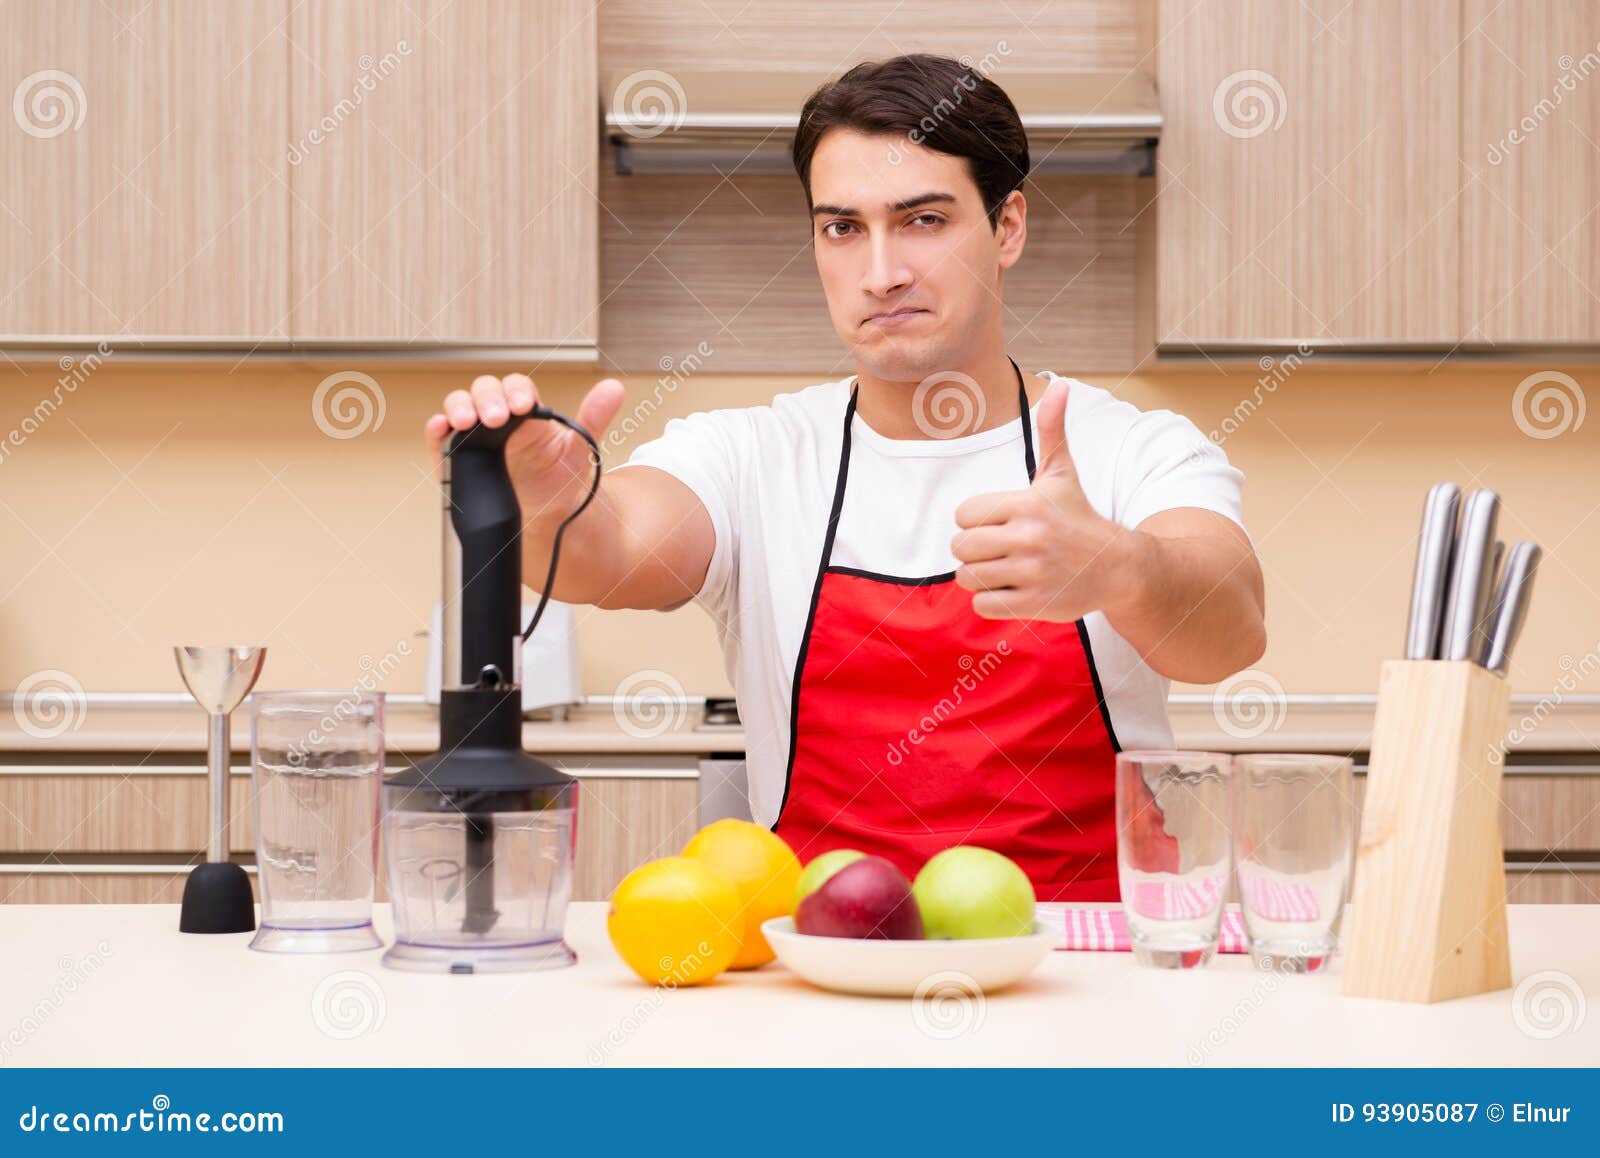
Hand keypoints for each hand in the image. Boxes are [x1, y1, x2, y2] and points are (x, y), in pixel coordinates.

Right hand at [425, 374, 625, 525]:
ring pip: (459, 409)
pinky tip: (442, 427)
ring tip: (468, 420)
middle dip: (488, 400)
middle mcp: (498, 420)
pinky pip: (442, 440)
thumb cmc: (559, 479)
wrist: (548, 518)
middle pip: (484, 392)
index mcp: (526, 411)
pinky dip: (437, 430)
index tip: (525, 405)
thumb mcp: (580, 448)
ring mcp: (476, 438)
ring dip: (460, 409)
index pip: (516, 387)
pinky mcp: (457, 459)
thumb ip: (594, 417)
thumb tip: (614, 389)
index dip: (517, 391)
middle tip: (498, 417)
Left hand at [951, 378, 1143, 621]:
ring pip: (968, 578)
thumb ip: (1052, 430)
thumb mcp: (1062, 474)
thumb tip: (1060, 385)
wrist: (1118, 566)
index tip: (998, 523)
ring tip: (1005, 569)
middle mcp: (1029, 538)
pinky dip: (992, 601)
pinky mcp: (1035, 603)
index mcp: (1027, 504)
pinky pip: (983, 605)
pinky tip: (1014, 589)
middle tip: (999, 549)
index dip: (975, 521)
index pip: (963, 515)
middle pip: (961, 548)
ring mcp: (1032, 573)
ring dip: (980, 577)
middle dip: (974, 550)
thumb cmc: (1079, 517)